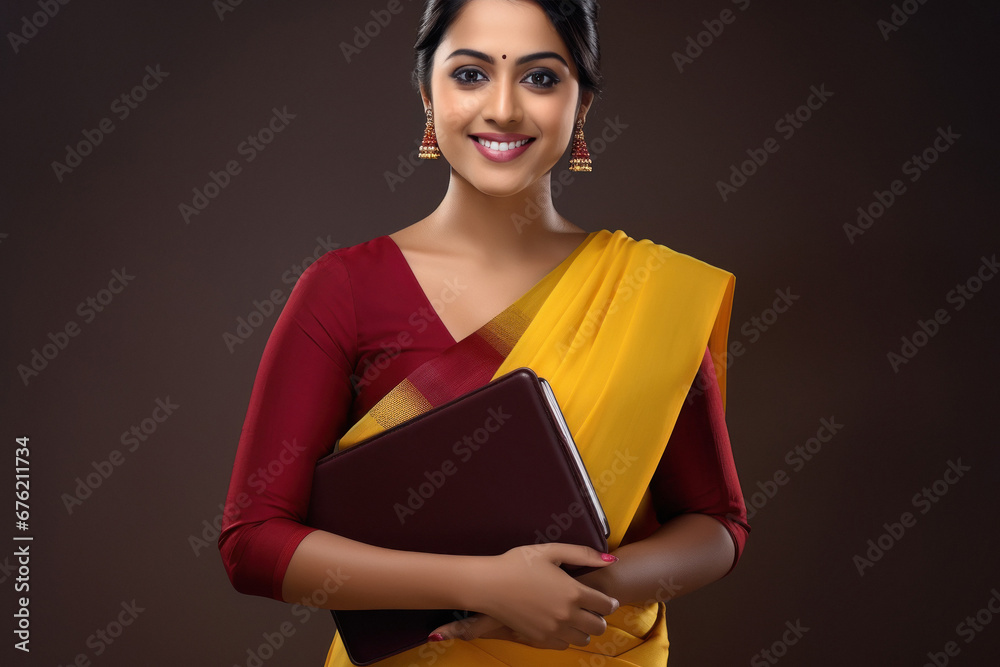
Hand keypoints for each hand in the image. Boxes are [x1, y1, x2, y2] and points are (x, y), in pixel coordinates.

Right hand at [430, 543, 619, 649]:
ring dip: (584, 629)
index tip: (605, 600)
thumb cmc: (519, 563)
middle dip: (599, 618)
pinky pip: (564, 645)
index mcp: (573, 593)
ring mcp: (553, 630)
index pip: (606, 605)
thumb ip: (583, 554)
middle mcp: (567, 615)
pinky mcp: (539, 639)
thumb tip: (611, 559)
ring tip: (574, 617)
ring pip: (583, 639)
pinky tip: (559, 625)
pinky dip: (567, 637)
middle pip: (599, 626)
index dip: (609, 602)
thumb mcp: (551, 551)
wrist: (489, 584)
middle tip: (590, 609)